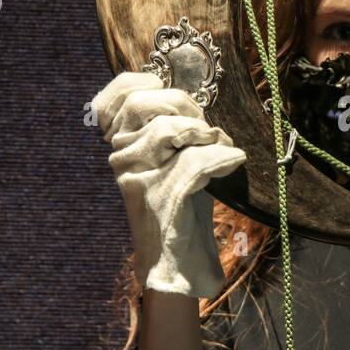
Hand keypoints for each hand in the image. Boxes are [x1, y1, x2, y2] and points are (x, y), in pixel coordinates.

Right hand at [92, 71, 246, 299]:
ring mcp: (138, 180)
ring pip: (167, 130)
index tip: (168, 90)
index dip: (139, 82)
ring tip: (219, 144)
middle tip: (204, 126)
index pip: (115, 97)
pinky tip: (234, 159)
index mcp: (122, 149)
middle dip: (181, 104)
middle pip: (140, 106)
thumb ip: (169, 130)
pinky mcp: (161, 199)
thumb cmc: (181, 211)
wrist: (177, 267)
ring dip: (204, 132)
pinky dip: (222, 157)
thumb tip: (188, 95)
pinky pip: (193, 161)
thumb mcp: (171, 162)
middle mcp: (123, 162)